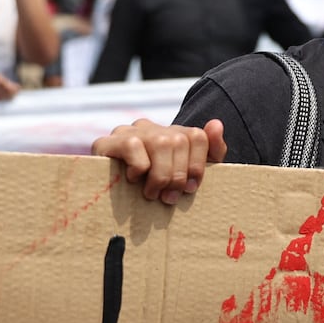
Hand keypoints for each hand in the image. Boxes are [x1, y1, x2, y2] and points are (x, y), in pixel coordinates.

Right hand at [93, 118, 226, 203]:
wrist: (107, 198)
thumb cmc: (153, 192)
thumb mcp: (186, 177)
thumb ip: (211, 152)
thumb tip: (216, 124)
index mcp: (171, 134)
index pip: (197, 136)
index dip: (198, 165)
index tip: (191, 188)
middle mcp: (151, 128)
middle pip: (179, 141)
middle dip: (178, 176)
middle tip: (170, 198)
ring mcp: (129, 132)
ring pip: (160, 143)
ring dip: (160, 176)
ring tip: (153, 194)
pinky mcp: (107, 142)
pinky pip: (133, 147)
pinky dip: (138, 168)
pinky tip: (133, 180)